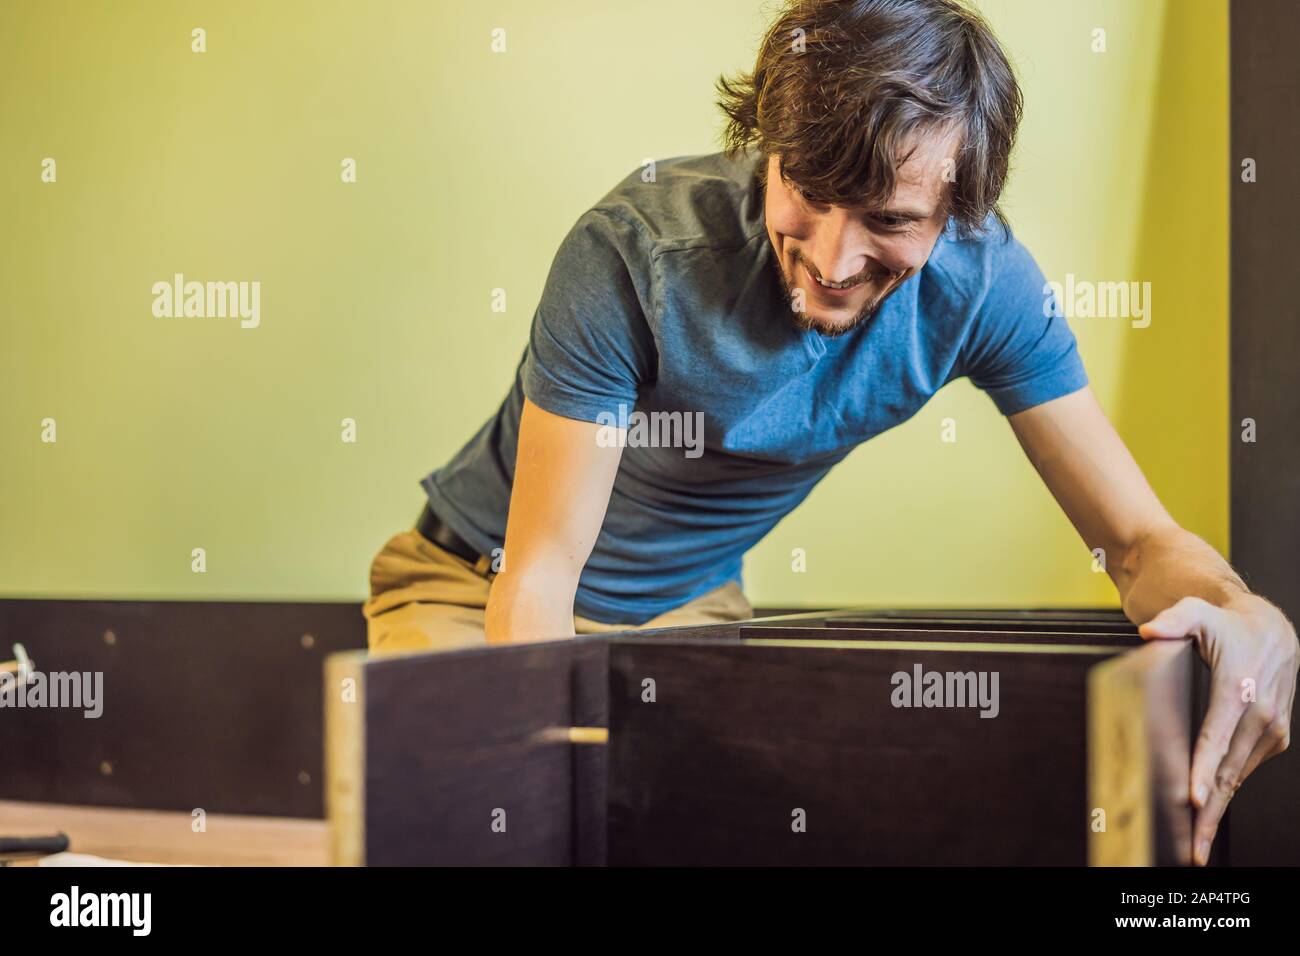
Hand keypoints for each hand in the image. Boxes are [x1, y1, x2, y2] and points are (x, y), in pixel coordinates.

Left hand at [1140, 594, 1297, 864]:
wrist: (1271, 632)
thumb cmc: (1227, 625)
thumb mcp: (1197, 612)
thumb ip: (1173, 620)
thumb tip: (1150, 629)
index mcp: (1237, 688)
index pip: (1217, 735)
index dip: (1204, 769)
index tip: (1193, 798)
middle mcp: (1259, 714)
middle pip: (1228, 769)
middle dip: (1209, 812)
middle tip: (1192, 845)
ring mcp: (1269, 728)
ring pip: (1238, 777)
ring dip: (1219, 812)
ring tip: (1197, 844)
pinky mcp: (1273, 738)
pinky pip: (1244, 770)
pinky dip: (1227, 794)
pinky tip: (1209, 816)